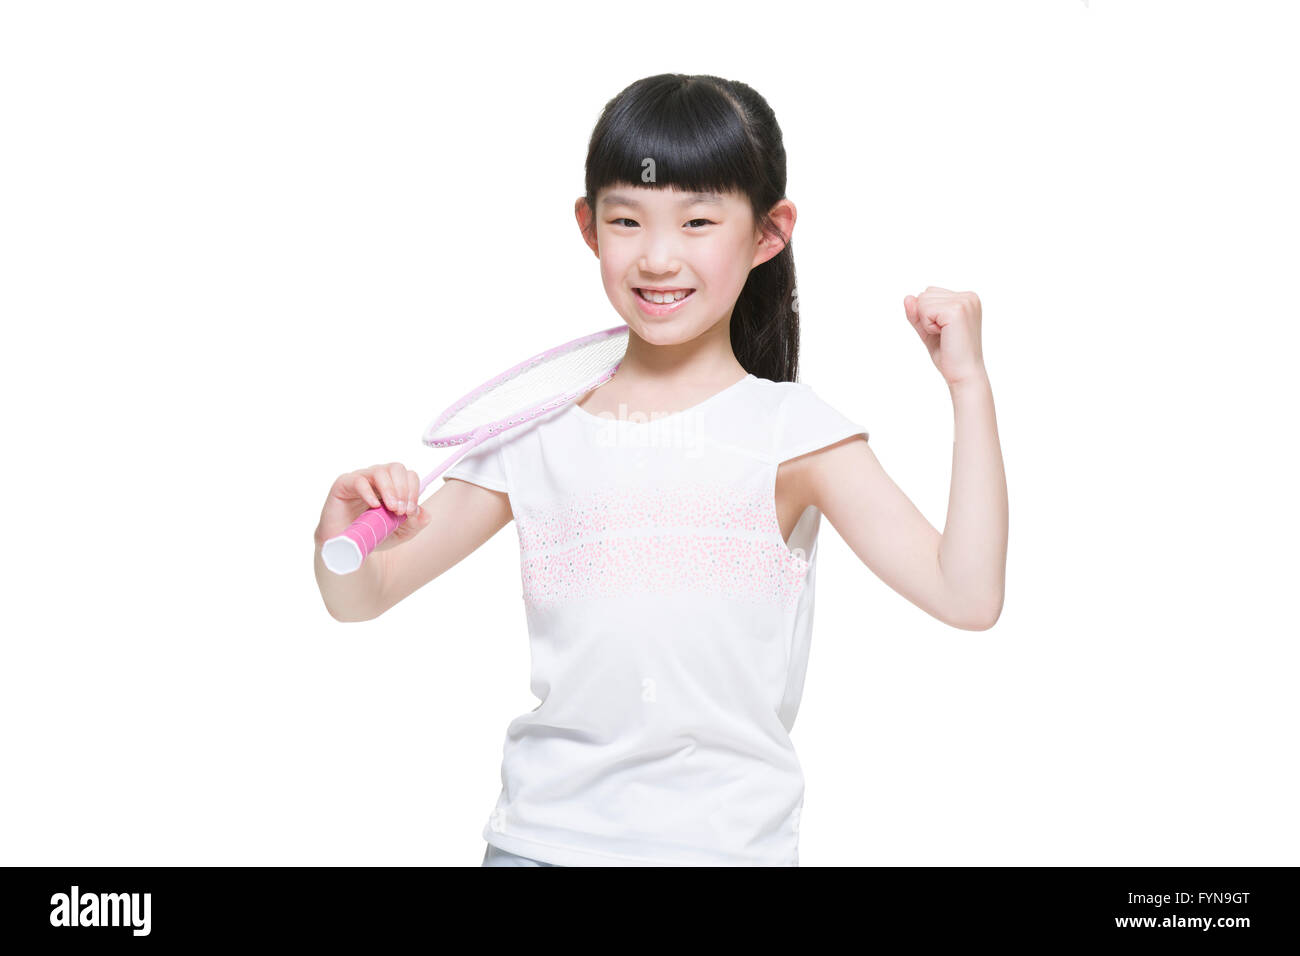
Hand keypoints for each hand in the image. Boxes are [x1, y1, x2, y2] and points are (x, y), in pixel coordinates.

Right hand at [315, 463, 432, 550]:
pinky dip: (369, 492)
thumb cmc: (372, 534)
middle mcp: (378, 479)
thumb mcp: (399, 533)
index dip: (413, 491)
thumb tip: (425, 514)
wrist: (347, 545)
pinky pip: (358, 480)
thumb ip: (414, 524)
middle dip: (403, 489)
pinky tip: (374, 506)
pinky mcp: (343, 485)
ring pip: (380, 471)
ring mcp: (361, 479)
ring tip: (391, 509)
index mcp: (393, 486)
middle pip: (397, 468)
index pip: (409, 476)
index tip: (410, 512)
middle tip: (401, 511)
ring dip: (390, 489)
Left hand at [903, 286, 985, 386]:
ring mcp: (964, 302)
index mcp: (967, 298)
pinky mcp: (956, 310)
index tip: (945, 331)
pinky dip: (927, 326)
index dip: (928, 316)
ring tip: (945, 336)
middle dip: (926, 317)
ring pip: (923, 301)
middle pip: (925, 294)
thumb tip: (907, 297)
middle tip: (944, 335)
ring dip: (927, 323)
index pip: (930, 293)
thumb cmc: (950, 356)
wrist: (964, 375)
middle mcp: (969, 296)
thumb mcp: (929, 330)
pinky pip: (924, 310)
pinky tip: (943, 336)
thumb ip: (917, 313)